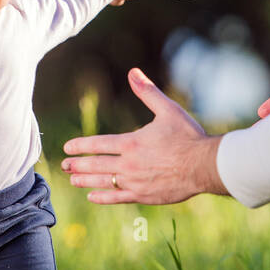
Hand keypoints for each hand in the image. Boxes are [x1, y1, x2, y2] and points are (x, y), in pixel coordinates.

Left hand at [62, 68, 225, 203]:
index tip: (67, 148)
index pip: (98, 144)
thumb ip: (147, 92)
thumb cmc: (188, 136)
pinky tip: (92, 195)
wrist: (205, 166)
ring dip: (85, 181)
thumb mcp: (167, 110)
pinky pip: (117, 198)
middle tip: (64, 165)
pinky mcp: (143, 195)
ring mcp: (135, 183)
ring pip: (103, 182)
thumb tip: (133, 72)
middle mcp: (129, 165)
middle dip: (78, 165)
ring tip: (72, 180)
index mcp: (132, 143)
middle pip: (96, 165)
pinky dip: (103, 196)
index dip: (81, 146)